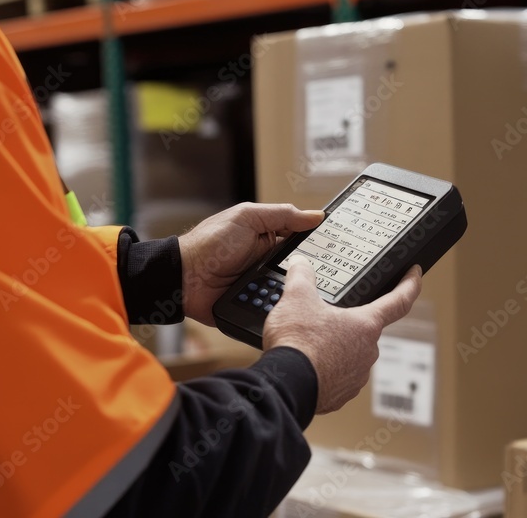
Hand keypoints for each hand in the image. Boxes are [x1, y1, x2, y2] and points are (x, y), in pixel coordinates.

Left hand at [179, 203, 323, 325]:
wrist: (184, 278)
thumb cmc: (210, 243)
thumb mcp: (247, 218)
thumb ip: (282, 215)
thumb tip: (316, 216)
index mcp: (269, 239)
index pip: (302, 242)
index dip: (319, 245)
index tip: (342, 249)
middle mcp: (268, 263)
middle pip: (301, 270)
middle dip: (313, 274)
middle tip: (336, 279)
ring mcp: (262, 286)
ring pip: (292, 292)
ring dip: (298, 293)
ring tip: (315, 296)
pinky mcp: (254, 307)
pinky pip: (275, 309)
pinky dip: (283, 309)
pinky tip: (295, 311)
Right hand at [264, 256, 422, 413]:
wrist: (286, 385)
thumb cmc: (298, 344)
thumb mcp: (296, 297)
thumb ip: (301, 276)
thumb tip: (300, 264)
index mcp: (366, 325)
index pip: (399, 300)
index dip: (410, 284)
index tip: (415, 274)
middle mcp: (368, 352)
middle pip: (364, 328)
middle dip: (347, 321)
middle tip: (323, 316)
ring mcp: (356, 376)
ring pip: (349, 353)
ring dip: (335, 346)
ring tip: (308, 342)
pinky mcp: (341, 394)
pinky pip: (337, 375)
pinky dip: (325, 368)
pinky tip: (307, 363)